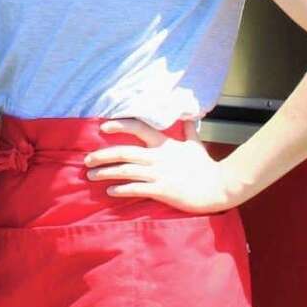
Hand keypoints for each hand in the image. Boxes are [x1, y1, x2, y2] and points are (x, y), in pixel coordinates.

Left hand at [83, 119, 234, 213]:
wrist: (219, 188)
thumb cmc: (206, 167)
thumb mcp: (196, 144)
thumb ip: (188, 130)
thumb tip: (188, 115)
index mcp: (165, 144)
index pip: (139, 127)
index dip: (120, 125)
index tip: (103, 127)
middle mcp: (159, 156)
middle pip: (124, 152)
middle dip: (102, 155)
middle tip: (86, 159)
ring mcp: (160, 174)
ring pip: (126, 170)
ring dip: (106, 173)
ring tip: (91, 175)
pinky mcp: (162, 191)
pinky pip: (137, 189)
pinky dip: (121, 189)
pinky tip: (110, 191)